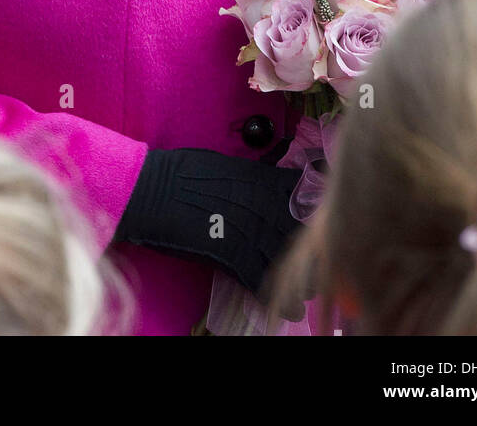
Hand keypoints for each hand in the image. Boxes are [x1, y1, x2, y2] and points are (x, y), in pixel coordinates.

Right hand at [115, 148, 303, 297]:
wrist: (152, 190)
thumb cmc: (182, 172)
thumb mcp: (226, 165)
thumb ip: (254, 178)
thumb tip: (272, 184)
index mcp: (261, 180)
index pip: (305, 196)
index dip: (318, 212)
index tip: (324, 223)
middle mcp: (262, 205)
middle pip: (304, 235)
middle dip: (315, 252)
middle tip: (321, 265)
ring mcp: (249, 231)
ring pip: (289, 262)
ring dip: (302, 280)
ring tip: (308, 291)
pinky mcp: (232, 256)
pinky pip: (263, 282)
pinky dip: (279, 300)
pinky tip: (290, 310)